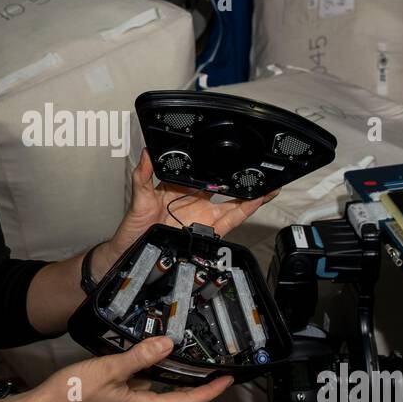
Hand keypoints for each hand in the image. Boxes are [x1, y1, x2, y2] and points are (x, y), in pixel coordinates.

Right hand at [31, 337, 233, 401]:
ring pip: (154, 401)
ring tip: (175, 362)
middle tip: (207, 370)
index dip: (210, 392)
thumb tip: (167, 344)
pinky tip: (137, 368)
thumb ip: (139, 357)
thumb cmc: (72, 396)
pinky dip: (146, 384)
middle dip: (193, 388)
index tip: (227, 380)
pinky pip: (138, 399)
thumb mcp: (108, 370)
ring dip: (167, 385)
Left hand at [94, 149, 280, 275]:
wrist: (133, 249)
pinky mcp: (208, 231)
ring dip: (251, 195)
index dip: (218, 164)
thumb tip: (147, 152)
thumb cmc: (135, 224)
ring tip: (268, 185)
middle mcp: (196, 201)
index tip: (231, 154)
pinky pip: (230, 220)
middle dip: (242, 178)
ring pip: (233, 203)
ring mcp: (204, 216)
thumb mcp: (139, 196)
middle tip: (260, 169)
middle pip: (225, 188)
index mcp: (182, 188)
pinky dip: (245, 211)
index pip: (204, 173)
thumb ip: (143, 174)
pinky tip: (257, 201)